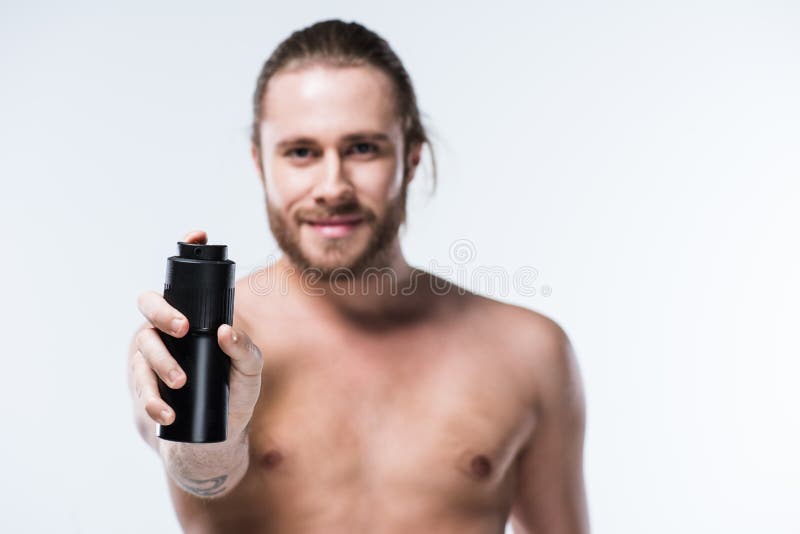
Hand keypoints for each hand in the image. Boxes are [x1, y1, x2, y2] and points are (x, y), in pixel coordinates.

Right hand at [128, 229, 262, 441]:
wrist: (215, 436)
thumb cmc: (234, 393)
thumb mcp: (250, 372)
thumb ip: (245, 350)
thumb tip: (224, 331)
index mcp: (195, 317)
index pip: (187, 280)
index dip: (187, 249)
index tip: (196, 234)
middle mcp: (167, 328)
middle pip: (148, 303)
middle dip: (162, 312)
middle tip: (183, 329)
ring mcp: (150, 354)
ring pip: (141, 347)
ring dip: (161, 364)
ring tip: (181, 382)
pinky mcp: (141, 383)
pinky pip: (139, 385)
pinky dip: (153, 399)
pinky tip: (167, 410)